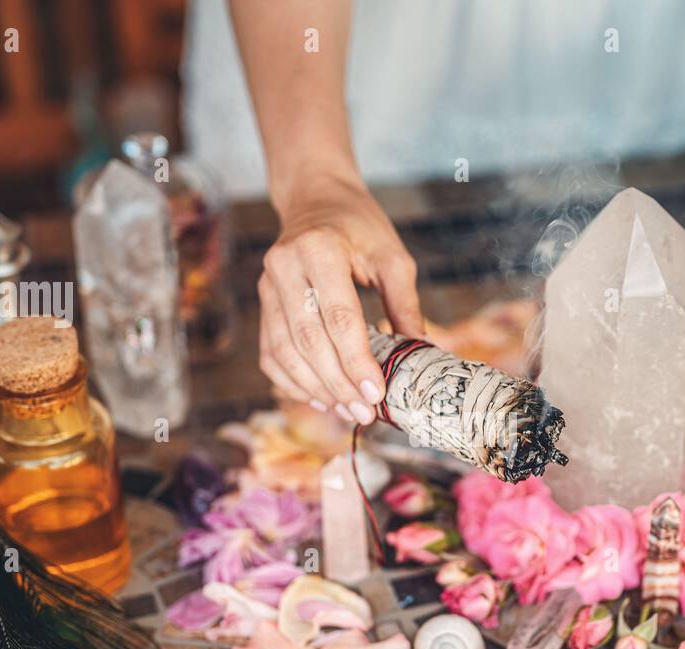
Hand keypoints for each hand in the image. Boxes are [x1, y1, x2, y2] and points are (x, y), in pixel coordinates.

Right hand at [258, 175, 422, 423]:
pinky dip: (291, 382)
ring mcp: (267, 286)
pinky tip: (319, 398)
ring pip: (283, 351)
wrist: (316, 199)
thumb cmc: (360, 227)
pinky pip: (269, 352)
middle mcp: (285, 266)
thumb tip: (422, 352)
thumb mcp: (392, 256)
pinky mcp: (262, 303)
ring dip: (315, 388)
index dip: (355, 360)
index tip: (375, 393)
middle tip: (364, 413)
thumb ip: (405, 303)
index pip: (338, 316)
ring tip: (347, 412)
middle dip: (337, 383)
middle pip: (307, 339)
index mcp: (320, 249)